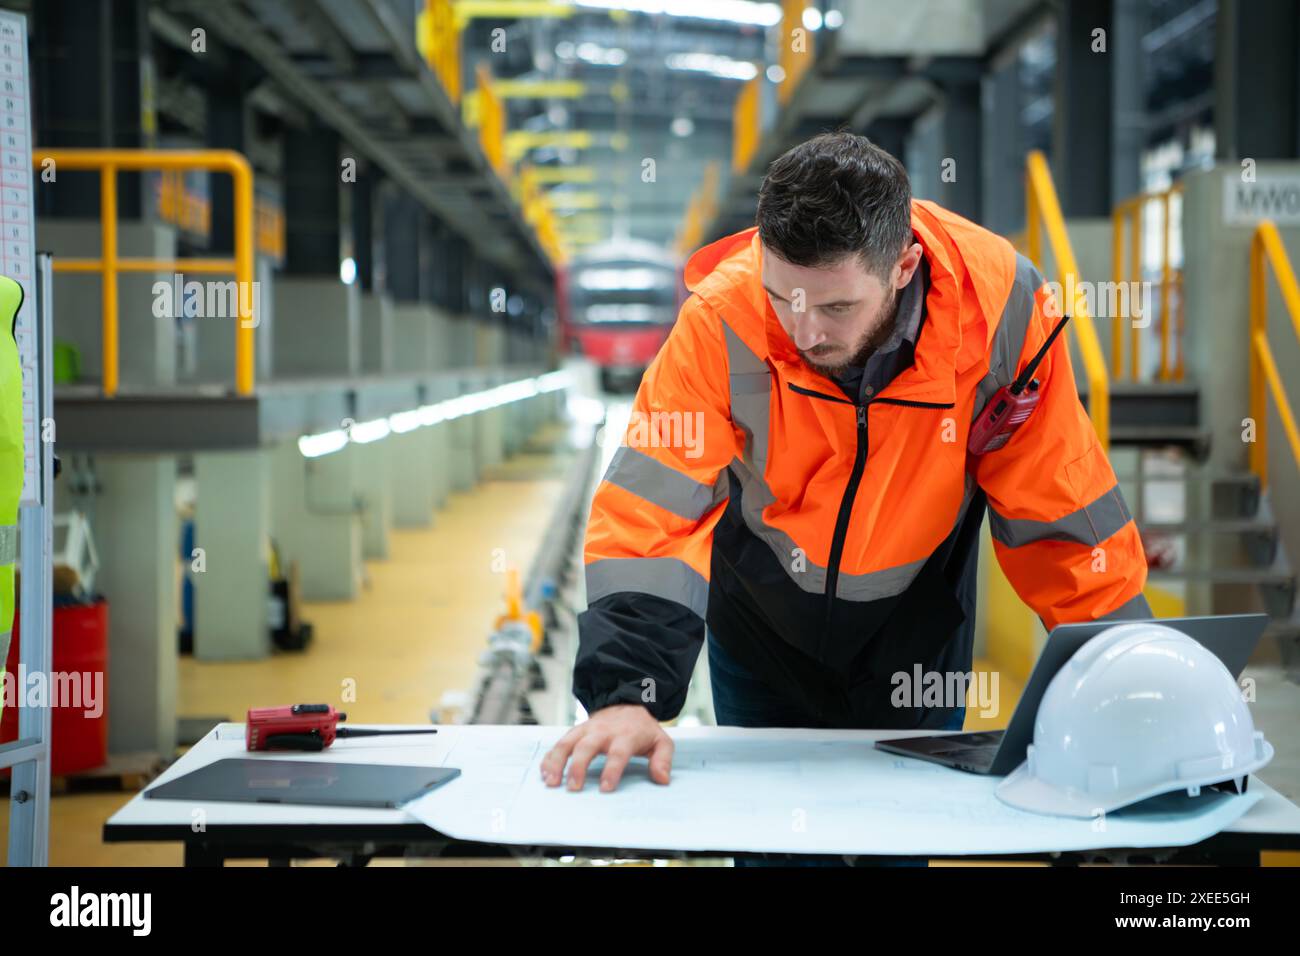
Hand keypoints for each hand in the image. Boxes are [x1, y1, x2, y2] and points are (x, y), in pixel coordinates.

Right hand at [539, 704, 673, 791]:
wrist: (627, 703)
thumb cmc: (642, 729)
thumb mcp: (661, 741)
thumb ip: (663, 759)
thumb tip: (662, 779)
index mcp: (626, 734)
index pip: (618, 752)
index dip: (611, 770)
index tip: (606, 788)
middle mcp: (603, 730)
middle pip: (587, 746)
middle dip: (578, 766)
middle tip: (573, 788)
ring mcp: (586, 729)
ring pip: (567, 742)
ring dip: (557, 762)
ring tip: (551, 782)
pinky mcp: (576, 731)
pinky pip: (559, 743)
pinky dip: (550, 757)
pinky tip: (544, 773)